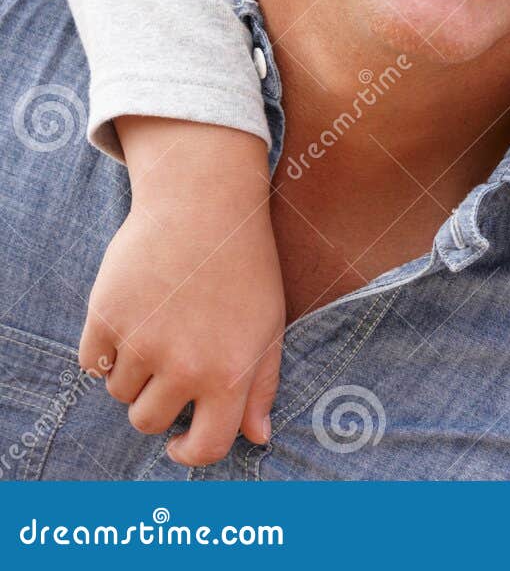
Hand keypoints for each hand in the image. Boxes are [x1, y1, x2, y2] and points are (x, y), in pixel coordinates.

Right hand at [80, 118, 284, 467]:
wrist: (206, 206)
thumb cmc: (246, 269)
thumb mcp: (269, 327)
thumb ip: (261, 388)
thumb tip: (258, 438)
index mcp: (231, 374)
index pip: (205, 448)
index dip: (191, 453)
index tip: (181, 442)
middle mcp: (185, 366)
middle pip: (148, 421)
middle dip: (157, 402)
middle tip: (172, 363)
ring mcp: (141, 342)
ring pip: (119, 393)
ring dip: (133, 372)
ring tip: (159, 326)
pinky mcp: (106, 317)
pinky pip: (92, 362)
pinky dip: (106, 348)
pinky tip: (133, 315)